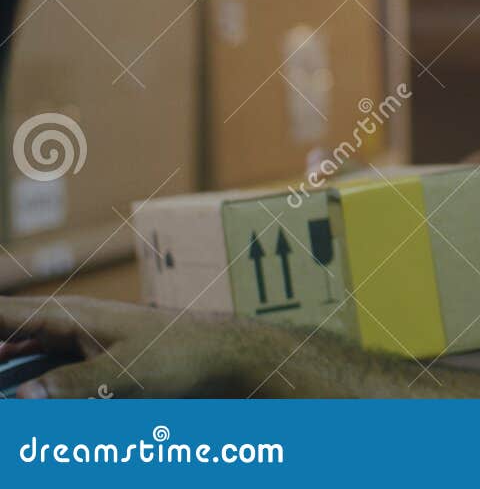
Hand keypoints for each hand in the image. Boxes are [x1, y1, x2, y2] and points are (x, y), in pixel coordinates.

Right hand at [0, 296, 237, 397]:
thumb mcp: (125, 374)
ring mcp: (77, 344)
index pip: (2, 315)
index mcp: (69, 317)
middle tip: (7, 380)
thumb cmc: (180, 357)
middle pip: (7, 336)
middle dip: (2, 361)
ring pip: (24, 359)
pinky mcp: (90, 363)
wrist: (225, 356)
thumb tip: (21, 396)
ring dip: (15, 371)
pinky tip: (31, 392)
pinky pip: (46, 375)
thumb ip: (72, 386)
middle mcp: (66, 326)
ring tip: (17, 380)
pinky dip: (34, 388)